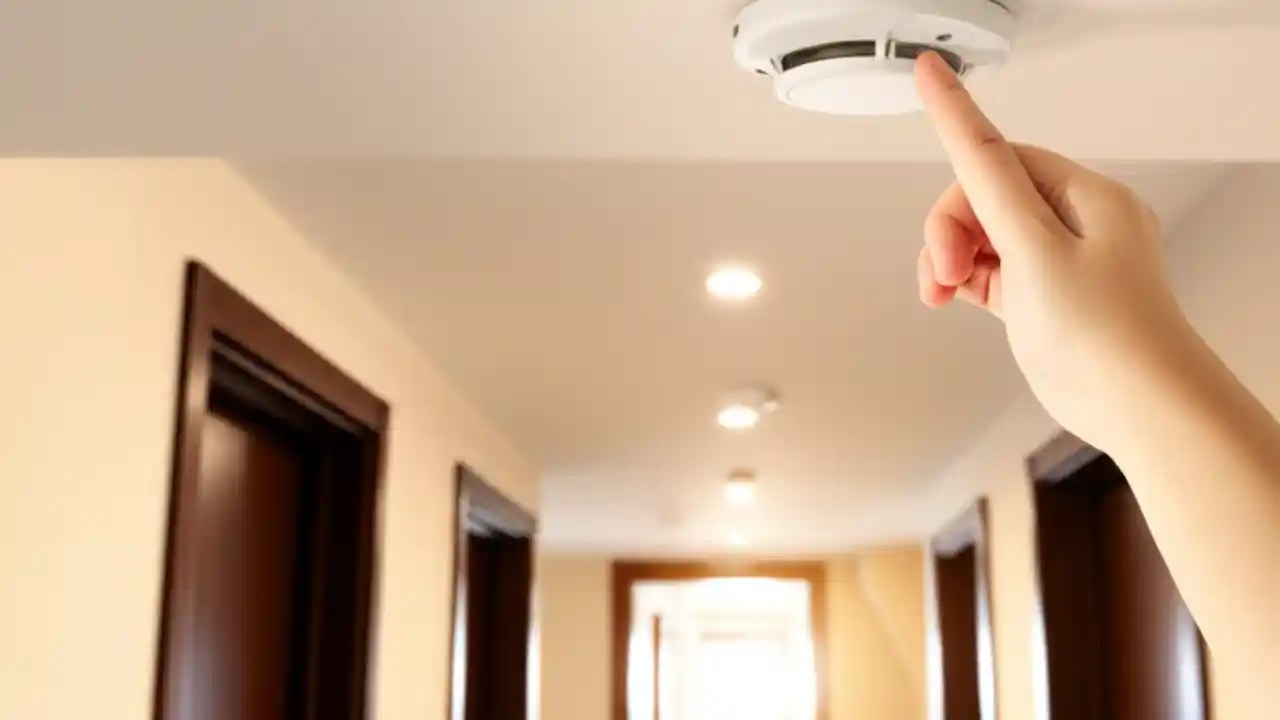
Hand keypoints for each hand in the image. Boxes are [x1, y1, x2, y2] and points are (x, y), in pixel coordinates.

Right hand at [913, 52, 1196, 446]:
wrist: (1143, 409)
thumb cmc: (1108, 339)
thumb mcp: (1034, 252)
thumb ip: (990, 188)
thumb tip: (967, 126)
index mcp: (1084, 198)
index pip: (1001, 150)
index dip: (956, 120)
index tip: (927, 75)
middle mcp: (1076, 221)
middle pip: (984, 196)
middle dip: (950, 228)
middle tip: (942, 270)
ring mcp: (1060, 259)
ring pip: (983, 234)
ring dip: (952, 256)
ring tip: (942, 289)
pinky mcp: (1046, 293)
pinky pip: (993, 267)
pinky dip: (968, 277)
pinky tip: (957, 295)